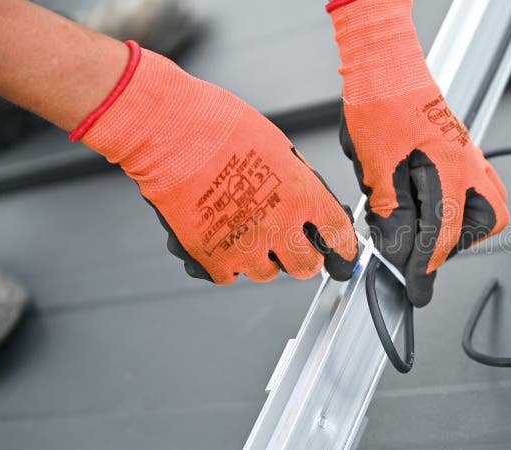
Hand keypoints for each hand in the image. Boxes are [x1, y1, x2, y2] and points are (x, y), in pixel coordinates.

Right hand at [75, 41, 358, 282]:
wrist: (169, 131)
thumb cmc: (218, 125)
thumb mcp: (278, 146)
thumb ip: (297, 181)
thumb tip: (307, 199)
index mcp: (301, 194)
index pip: (337, 234)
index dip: (341, 245)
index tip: (339, 251)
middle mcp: (278, 225)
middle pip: (306, 267)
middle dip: (302, 258)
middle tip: (290, 246)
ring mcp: (244, 245)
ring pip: (267, 274)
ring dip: (261, 259)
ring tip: (245, 231)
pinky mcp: (210, 257)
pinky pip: (229, 276)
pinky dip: (227, 263)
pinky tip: (221, 237)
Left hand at [329, 0, 509, 305]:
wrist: (384, 67)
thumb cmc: (377, 107)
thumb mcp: (375, 168)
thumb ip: (393, 214)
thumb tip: (401, 252)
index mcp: (448, 169)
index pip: (442, 235)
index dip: (424, 267)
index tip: (414, 289)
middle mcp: (468, 163)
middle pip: (485, 222)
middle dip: (451, 244)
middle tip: (418, 251)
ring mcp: (470, 155)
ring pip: (488, 205)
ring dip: (460, 226)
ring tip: (426, 228)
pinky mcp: (464, 150)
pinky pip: (481, 186)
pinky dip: (462, 205)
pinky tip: (435, 204)